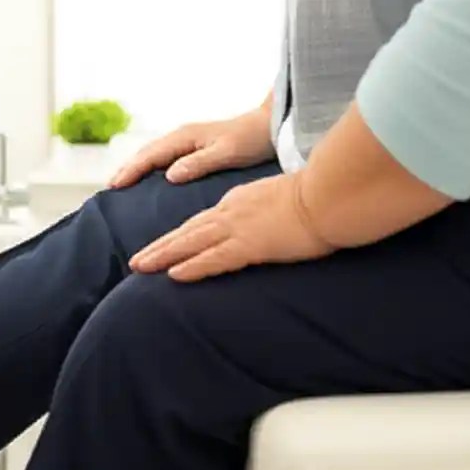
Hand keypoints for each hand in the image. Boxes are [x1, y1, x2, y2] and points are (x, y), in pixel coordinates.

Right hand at [110, 107, 274, 188]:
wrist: (270, 125)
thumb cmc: (251, 139)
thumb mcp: (226, 152)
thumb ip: (198, 163)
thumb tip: (168, 175)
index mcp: (185, 137)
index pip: (150, 155)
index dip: (131, 170)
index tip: (115, 186)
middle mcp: (182, 136)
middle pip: (146, 153)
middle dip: (127, 168)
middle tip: (110, 188)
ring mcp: (187, 140)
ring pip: (153, 154)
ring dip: (136, 167)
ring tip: (122, 183)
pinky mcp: (194, 147)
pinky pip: (163, 157)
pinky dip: (149, 166)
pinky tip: (149, 178)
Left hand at [129, 172, 333, 281]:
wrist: (333, 194)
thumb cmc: (322, 198)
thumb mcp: (287, 200)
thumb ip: (272, 211)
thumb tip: (275, 223)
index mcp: (241, 200)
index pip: (203, 221)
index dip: (181, 235)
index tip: (164, 246)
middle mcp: (232, 211)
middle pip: (187, 231)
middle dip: (160, 246)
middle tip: (136, 261)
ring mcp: (239, 227)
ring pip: (190, 243)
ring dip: (163, 256)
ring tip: (140, 267)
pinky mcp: (251, 244)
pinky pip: (214, 258)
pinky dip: (192, 266)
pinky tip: (173, 275)